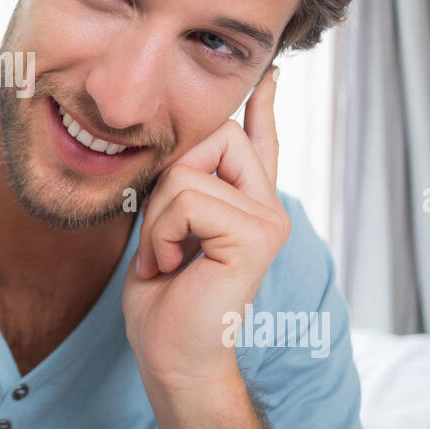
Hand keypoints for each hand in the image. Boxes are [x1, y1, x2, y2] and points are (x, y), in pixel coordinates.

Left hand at [122, 66, 290, 394]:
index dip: (264, 105)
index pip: (260, 142)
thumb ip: (181, 186)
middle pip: (211, 135)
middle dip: (165, 185)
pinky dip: (163, 234)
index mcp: (246, 203)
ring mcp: (268, 218)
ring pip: (187, 173)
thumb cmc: (163, 299)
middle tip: (163, 241)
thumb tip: (176, 142)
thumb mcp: (164, 227)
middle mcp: (266, 205)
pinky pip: (188, 199)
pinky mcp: (257, 234)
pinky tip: (174, 266)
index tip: (272, 73)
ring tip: (167, 259)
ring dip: (157, 219)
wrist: (171, 355)